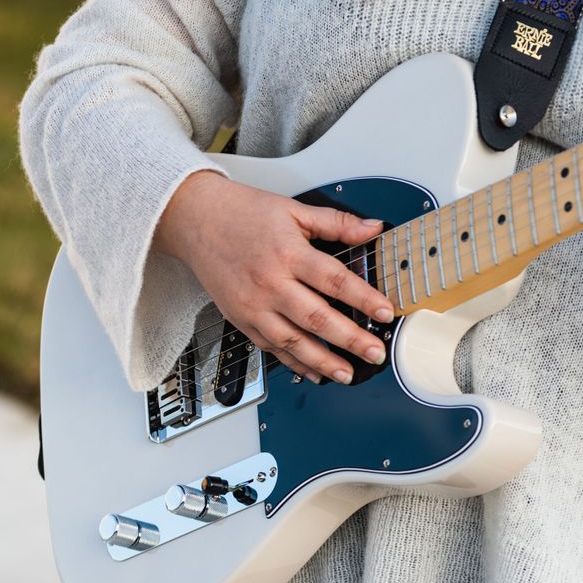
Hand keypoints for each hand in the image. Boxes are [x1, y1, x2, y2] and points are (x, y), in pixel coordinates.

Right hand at [153, 170, 394, 383]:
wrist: (196, 220)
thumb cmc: (243, 213)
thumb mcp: (294, 209)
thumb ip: (337, 222)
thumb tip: (373, 228)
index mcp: (288, 253)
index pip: (335, 280)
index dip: (364, 299)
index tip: (385, 312)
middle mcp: (270, 283)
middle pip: (317, 317)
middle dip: (350, 339)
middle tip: (375, 352)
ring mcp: (253, 306)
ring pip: (293, 341)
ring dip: (323, 361)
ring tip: (348, 373)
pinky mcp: (241, 319)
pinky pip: (270, 348)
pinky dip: (294, 362)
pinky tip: (314, 371)